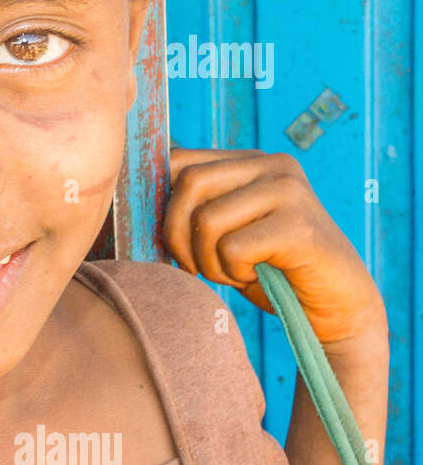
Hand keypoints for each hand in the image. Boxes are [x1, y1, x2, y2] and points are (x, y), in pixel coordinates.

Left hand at [163, 148, 386, 348]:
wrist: (335, 305)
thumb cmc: (268, 269)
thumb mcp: (223, 231)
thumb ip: (192, 206)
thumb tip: (129, 187)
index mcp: (249, 160)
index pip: (178, 159)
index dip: (158, 201)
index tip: (167, 239)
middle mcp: (271, 165)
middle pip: (187, 183)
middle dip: (176, 234)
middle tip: (194, 266)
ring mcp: (289, 191)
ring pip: (207, 219)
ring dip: (207, 260)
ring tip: (230, 272)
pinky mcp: (299, 226)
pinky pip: (233, 249)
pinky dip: (233, 272)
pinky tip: (255, 276)